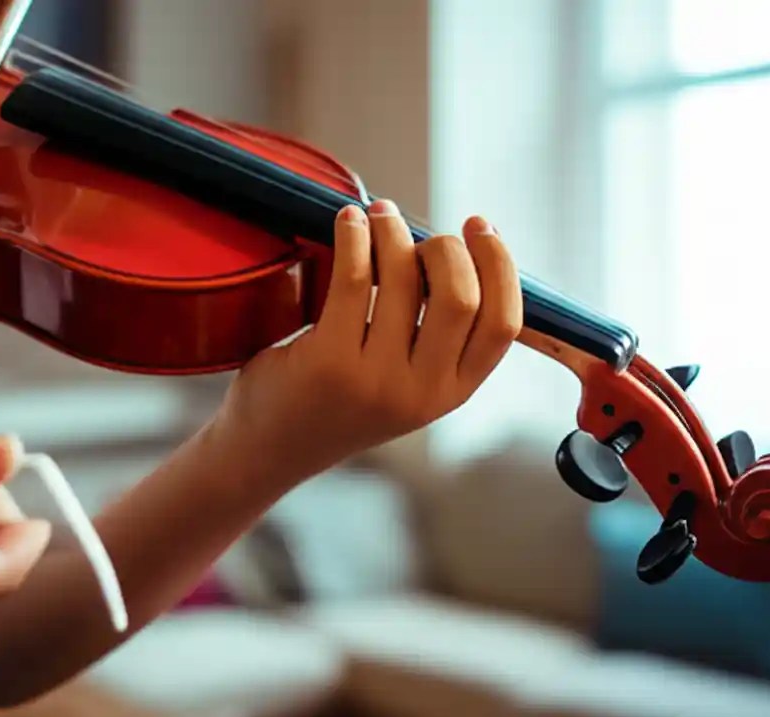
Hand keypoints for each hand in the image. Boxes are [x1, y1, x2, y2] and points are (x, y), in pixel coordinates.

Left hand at [214, 198, 522, 483]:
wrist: (267, 449)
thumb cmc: (335, 403)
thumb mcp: (403, 386)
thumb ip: (434, 340)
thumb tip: (454, 252)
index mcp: (449, 395)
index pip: (502, 325)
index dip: (500, 266)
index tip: (478, 228)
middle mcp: (420, 394)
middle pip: (461, 296)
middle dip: (443, 246)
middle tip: (413, 231)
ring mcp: (375, 381)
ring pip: (404, 278)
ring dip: (392, 231)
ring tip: (376, 214)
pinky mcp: (328, 361)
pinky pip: (353, 278)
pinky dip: (354, 237)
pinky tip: (347, 222)